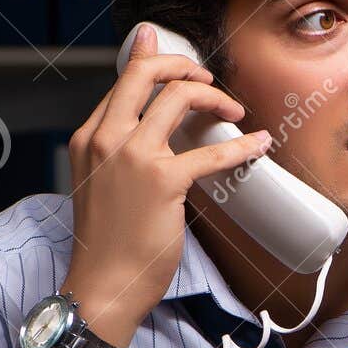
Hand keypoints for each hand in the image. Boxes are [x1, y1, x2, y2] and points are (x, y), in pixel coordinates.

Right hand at [60, 22, 271, 344]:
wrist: (105, 284)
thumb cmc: (108, 243)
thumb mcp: (100, 184)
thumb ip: (119, 154)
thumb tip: (152, 134)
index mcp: (90, 138)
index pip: (123, 81)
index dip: (157, 63)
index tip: (184, 66)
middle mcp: (106, 139)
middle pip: (146, 73)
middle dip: (184, 65)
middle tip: (210, 80)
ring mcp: (133, 157)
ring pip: (178, 96)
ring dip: (215, 98)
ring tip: (234, 113)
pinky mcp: (163, 181)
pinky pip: (212, 152)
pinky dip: (242, 145)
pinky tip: (257, 144)